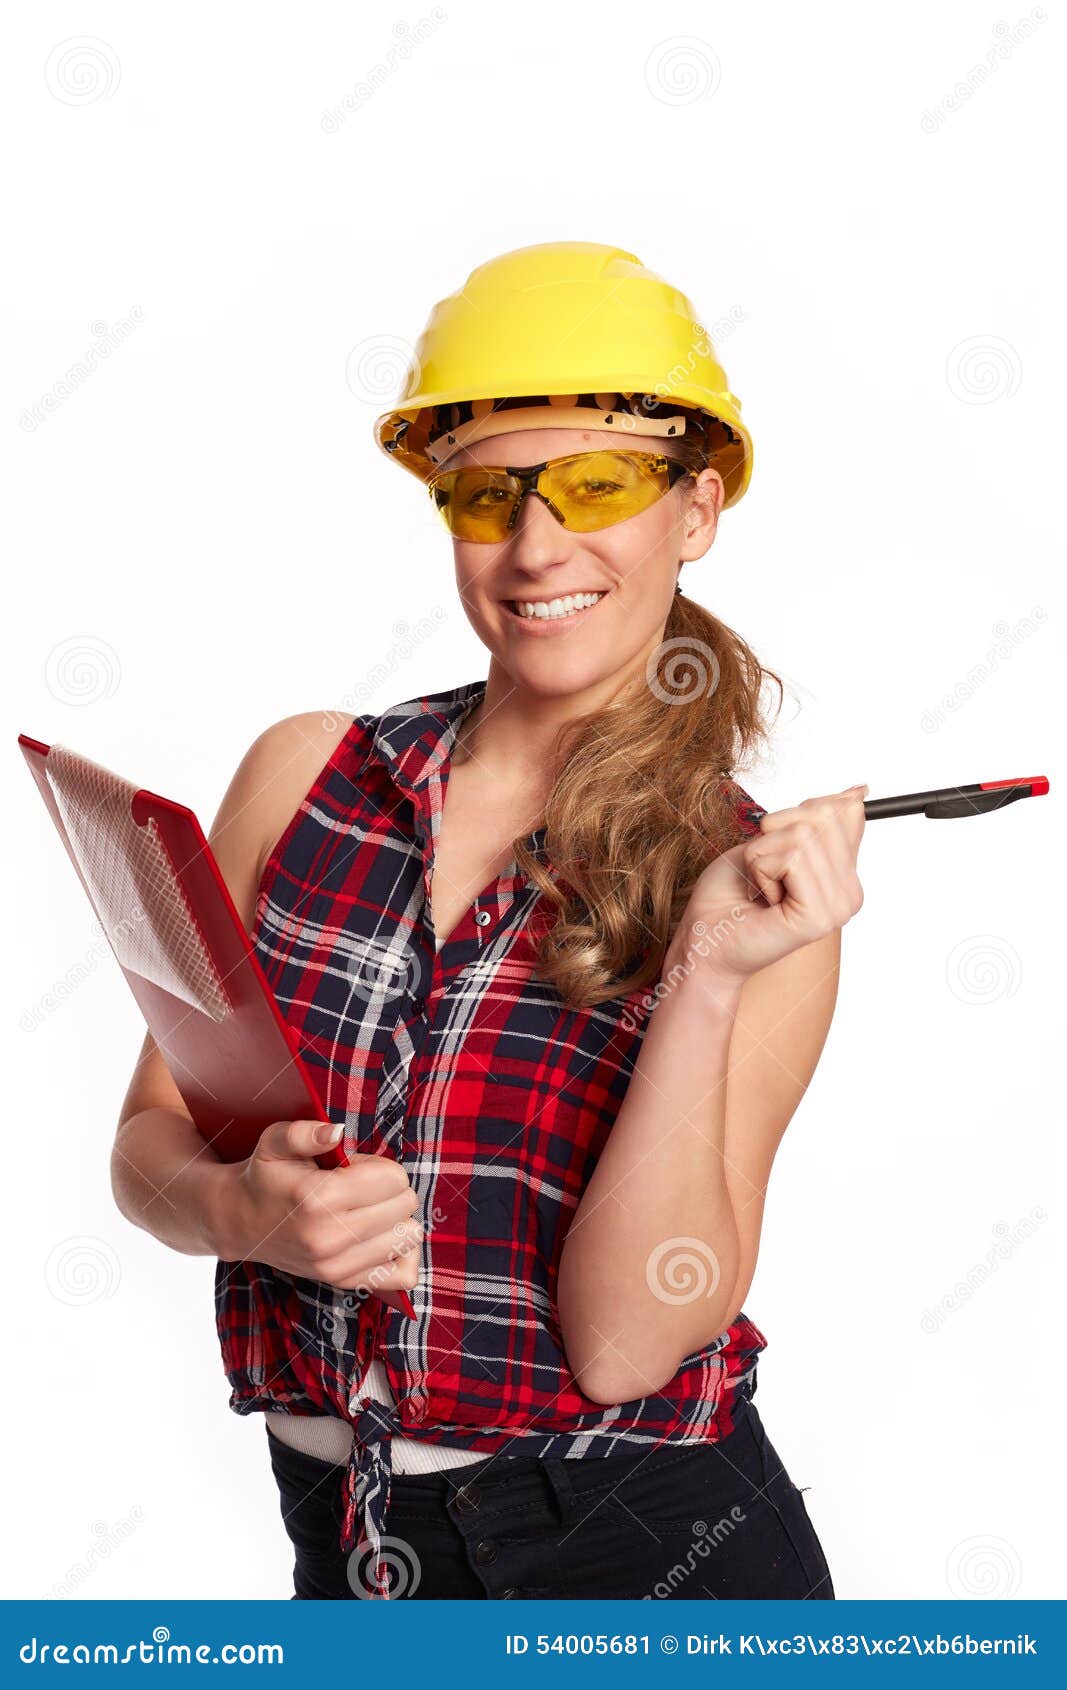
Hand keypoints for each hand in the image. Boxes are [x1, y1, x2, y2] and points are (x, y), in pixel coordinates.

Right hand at [224, 1118, 422, 1293]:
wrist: (243, 1222)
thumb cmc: (267, 1177)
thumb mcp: (276, 1143)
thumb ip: (306, 1132)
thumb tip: (336, 1132)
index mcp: (319, 1199)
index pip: (393, 1179)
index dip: (379, 1167)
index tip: (356, 1170)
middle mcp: (330, 1238)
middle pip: (404, 1205)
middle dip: (390, 1190)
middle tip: (359, 1189)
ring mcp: (338, 1266)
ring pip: (409, 1236)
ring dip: (396, 1219)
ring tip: (366, 1211)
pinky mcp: (344, 1283)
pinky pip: (402, 1273)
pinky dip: (400, 1252)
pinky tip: (379, 1237)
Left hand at [667, 784, 867, 987]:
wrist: (703, 940)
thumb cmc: (729, 894)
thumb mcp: (773, 841)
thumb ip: (817, 821)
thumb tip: (859, 791)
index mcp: (845, 876)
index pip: (846, 812)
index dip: (798, 814)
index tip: (774, 841)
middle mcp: (850, 893)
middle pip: (823, 818)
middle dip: (776, 833)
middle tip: (762, 871)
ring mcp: (838, 908)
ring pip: (803, 836)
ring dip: (763, 855)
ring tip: (759, 887)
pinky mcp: (818, 917)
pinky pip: (791, 858)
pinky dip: (760, 869)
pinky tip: (761, 899)